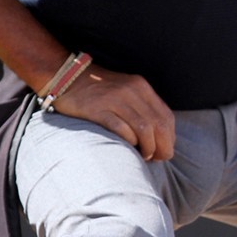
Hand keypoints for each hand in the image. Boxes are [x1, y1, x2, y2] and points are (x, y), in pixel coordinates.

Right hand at [52, 63, 175, 160]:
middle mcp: (131, 91)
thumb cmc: (98, 91)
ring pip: (143, 128)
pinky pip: (121, 128)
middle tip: (157, 159)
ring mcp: (114, 99)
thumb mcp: (126, 92)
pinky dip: (129, 140)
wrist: (66, 77)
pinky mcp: (97, 109)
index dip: (170, 138)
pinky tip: (129, 147)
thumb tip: (159, 137)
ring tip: (144, 156)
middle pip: (158, 124)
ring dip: (147, 147)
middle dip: (162, 146)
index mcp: (141, 87)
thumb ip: (142, 108)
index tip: (165, 151)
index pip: (166, 117)